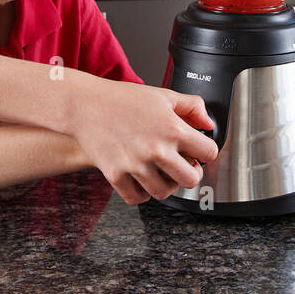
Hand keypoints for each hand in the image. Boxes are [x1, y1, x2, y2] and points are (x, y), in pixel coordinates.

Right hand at [65, 77, 217, 205]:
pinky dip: (142, 193)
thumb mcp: (163, 95)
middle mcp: (155, 149)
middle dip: (192, 173)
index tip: (199, 151)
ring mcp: (135, 165)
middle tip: (184, 166)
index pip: (209, 152)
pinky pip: (137, 198)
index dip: (206, 151)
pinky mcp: (116, 175)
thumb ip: (192, 107)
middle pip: (191, 180)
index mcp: (172, 128)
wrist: (85, 104)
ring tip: (161, 171)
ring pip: (165, 192)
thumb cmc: (122, 98)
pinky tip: (141, 178)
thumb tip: (208, 124)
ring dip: (167, 184)